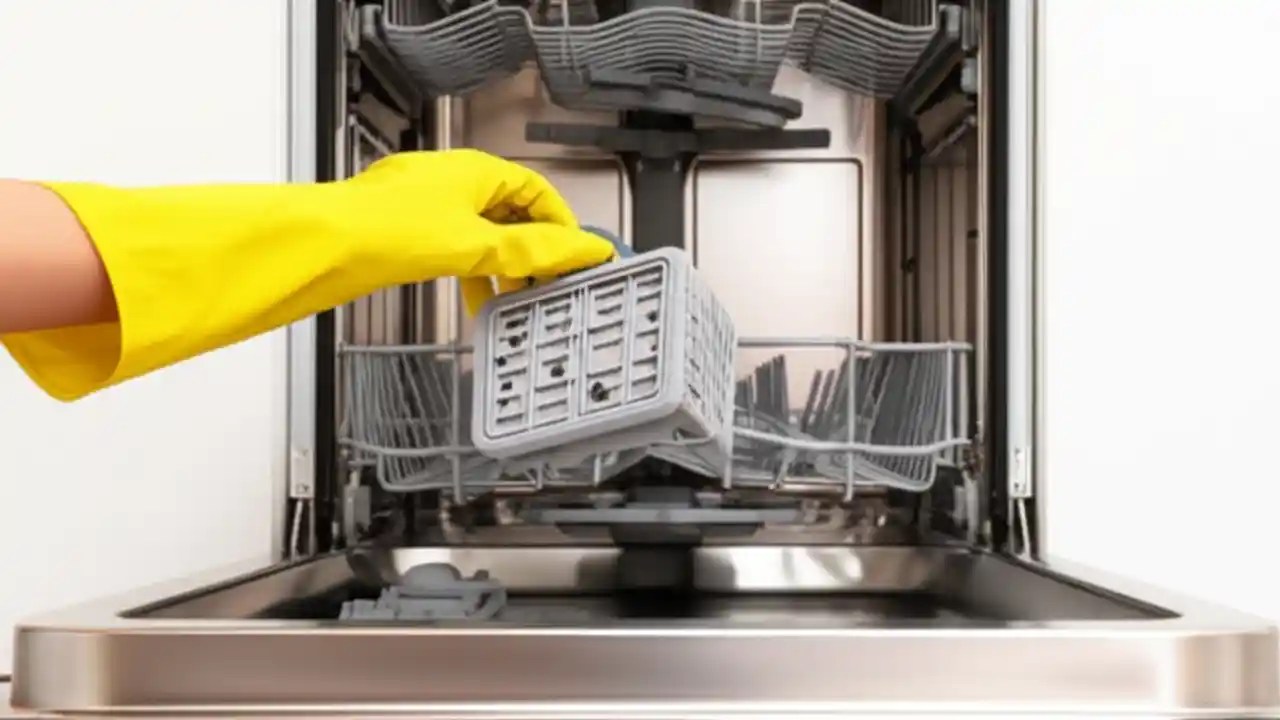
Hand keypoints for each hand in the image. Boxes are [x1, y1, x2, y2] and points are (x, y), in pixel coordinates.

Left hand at [344, 149, 614, 311]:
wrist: (323, 244)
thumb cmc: (387, 229)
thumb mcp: (476, 245)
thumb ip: (533, 250)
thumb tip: (580, 249)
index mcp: (475, 170)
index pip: (537, 191)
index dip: (562, 225)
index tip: (576, 256)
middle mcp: (452, 179)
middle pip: (510, 212)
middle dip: (532, 251)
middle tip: (547, 284)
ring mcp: (425, 203)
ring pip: (482, 233)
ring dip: (502, 266)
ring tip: (512, 300)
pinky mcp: (404, 228)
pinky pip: (454, 246)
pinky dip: (471, 271)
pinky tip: (473, 300)